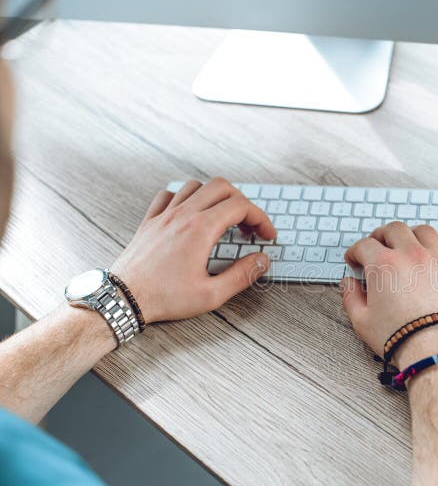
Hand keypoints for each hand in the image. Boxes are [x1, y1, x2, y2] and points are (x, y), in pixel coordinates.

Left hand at [111, 178, 276, 322]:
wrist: (123, 299)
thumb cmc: (164, 298)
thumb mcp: (212, 294)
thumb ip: (242, 275)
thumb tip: (261, 260)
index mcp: (200, 230)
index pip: (240, 206)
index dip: (260, 218)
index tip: (266, 234)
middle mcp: (183, 215)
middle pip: (221, 187)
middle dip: (242, 202)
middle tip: (248, 225)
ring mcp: (164, 216)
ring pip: (196, 186)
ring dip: (215, 197)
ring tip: (223, 218)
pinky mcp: (150, 222)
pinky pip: (169, 195)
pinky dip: (185, 197)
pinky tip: (191, 213)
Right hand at [340, 221, 437, 369]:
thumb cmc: (402, 339)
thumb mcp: (362, 321)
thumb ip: (351, 298)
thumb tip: (348, 285)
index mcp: (384, 264)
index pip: (365, 245)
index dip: (355, 251)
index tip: (355, 259)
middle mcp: (411, 255)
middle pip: (394, 230)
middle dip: (381, 235)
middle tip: (376, 245)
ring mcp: (437, 260)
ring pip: (424, 231)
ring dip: (411, 234)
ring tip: (406, 243)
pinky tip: (433, 256)